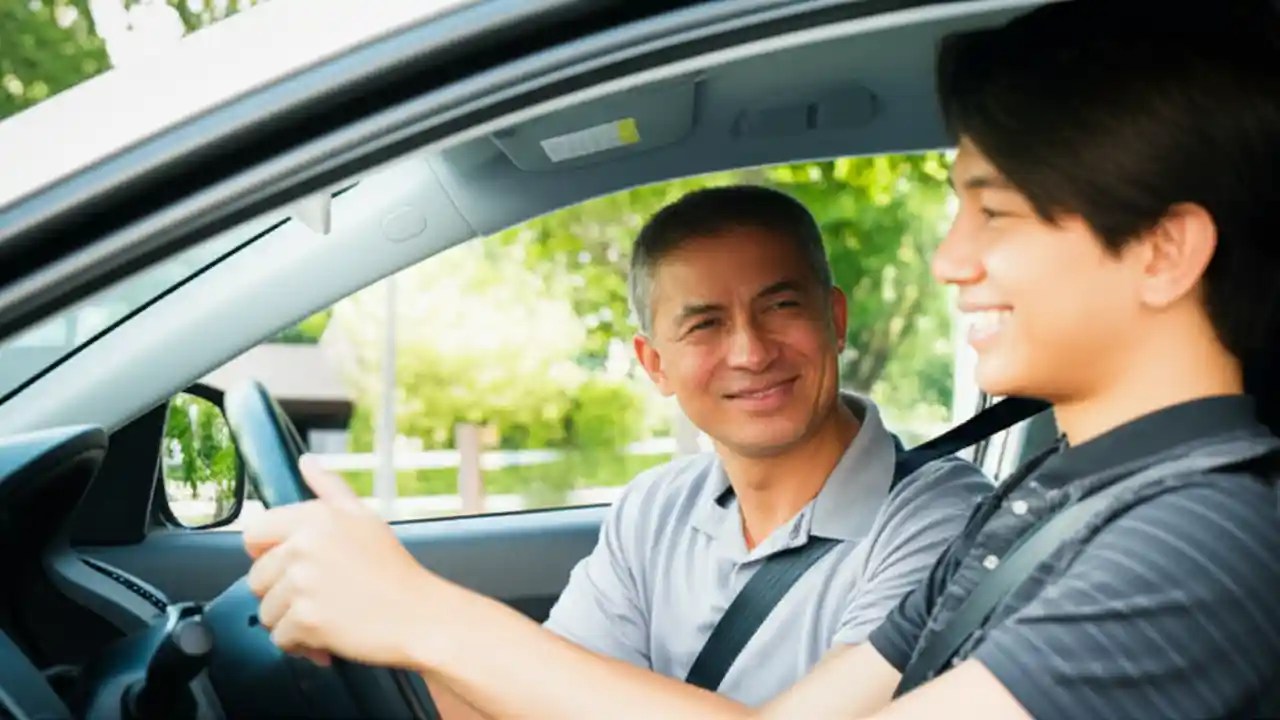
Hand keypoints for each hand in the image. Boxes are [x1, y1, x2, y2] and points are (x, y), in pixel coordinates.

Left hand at [242, 456, 436, 668]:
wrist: (421, 615)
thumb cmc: (396, 571)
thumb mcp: (365, 518)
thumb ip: (330, 488)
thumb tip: (306, 463)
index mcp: (315, 518)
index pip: (254, 532)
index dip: (267, 553)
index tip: (290, 565)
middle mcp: (304, 546)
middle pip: (257, 578)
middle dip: (282, 593)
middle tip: (320, 595)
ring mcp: (303, 584)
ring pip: (266, 611)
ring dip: (291, 620)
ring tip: (327, 614)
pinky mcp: (306, 619)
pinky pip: (280, 638)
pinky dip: (302, 643)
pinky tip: (328, 634)